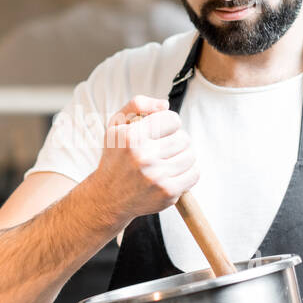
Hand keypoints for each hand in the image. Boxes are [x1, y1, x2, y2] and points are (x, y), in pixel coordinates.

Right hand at [90, 95, 198, 222]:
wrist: (108, 197)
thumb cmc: (115, 158)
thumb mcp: (116, 126)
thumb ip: (137, 105)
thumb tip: (165, 105)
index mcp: (131, 136)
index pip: (172, 119)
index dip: (169, 124)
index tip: (162, 132)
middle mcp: (143, 156)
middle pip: (184, 138)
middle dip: (176, 141)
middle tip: (163, 149)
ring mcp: (156, 176)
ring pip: (190, 156)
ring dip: (182, 157)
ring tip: (168, 161)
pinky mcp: (167, 192)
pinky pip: (194, 174)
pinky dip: (188, 173)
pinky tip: (173, 173)